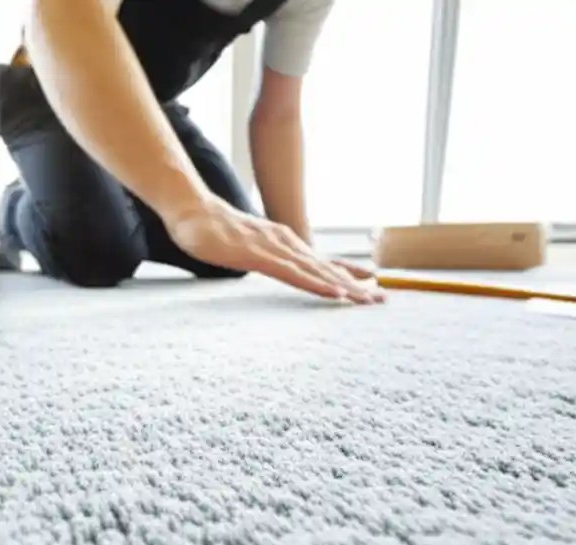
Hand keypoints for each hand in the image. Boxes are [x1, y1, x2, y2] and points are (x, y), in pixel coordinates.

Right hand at [166, 196, 385, 302]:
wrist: (193, 212)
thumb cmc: (213, 231)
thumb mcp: (244, 246)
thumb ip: (260, 255)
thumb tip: (266, 264)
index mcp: (284, 243)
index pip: (321, 262)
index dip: (346, 274)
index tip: (369, 286)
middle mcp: (287, 243)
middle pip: (327, 268)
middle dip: (356, 285)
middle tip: (383, 300)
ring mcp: (276, 248)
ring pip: (317, 272)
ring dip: (344, 288)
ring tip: (368, 300)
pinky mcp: (261, 256)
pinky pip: (294, 274)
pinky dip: (317, 284)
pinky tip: (335, 294)